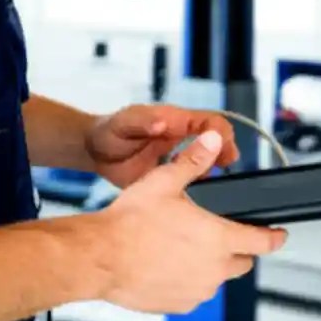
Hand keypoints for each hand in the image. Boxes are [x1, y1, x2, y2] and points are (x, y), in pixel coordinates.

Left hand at [86, 104, 240, 187]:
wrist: (93, 152)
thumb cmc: (109, 130)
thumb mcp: (123, 123)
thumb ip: (143, 121)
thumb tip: (165, 121)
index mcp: (174, 120)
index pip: (210, 121)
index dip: (222, 134)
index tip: (226, 151)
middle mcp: (181, 138)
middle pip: (216, 141)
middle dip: (226, 153)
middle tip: (226, 169)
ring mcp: (177, 158)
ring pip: (207, 162)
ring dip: (215, 171)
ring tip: (215, 186)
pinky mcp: (170, 177)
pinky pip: (191, 181)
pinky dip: (199, 188)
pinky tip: (196, 201)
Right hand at [91, 132, 286, 314]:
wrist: (101, 256)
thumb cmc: (130, 223)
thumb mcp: (164, 182)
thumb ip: (194, 162)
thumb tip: (213, 141)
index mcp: (218, 238)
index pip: (262, 241)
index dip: (274, 236)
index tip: (279, 235)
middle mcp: (213, 269)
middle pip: (242, 262)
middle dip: (238, 249)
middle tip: (218, 235)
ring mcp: (197, 290)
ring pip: (215, 278)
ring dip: (208, 265)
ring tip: (182, 247)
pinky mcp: (178, 304)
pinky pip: (193, 292)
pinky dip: (187, 280)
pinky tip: (166, 264)